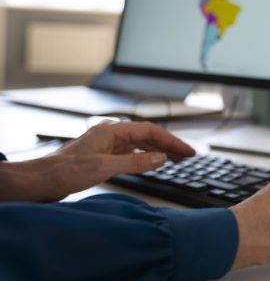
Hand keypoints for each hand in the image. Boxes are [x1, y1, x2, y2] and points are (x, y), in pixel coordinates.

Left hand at [0, 121, 194, 201]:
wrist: (39, 180)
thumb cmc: (64, 171)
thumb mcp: (104, 167)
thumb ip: (135, 162)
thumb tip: (160, 158)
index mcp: (112, 130)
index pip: (151, 131)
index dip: (172, 141)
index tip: (187, 151)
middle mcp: (111, 134)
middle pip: (147, 136)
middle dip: (169, 145)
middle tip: (187, 155)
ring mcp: (107, 145)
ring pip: (140, 144)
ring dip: (158, 150)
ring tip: (176, 159)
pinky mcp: (102, 156)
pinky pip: (130, 153)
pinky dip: (145, 157)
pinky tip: (151, 162)